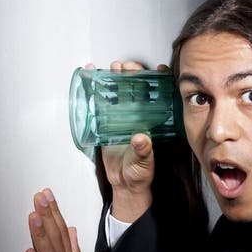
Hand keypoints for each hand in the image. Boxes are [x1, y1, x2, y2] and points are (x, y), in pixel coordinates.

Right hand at [86, 60, 168, 221]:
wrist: (123, 184)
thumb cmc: (139, 173)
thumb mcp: (143, 164)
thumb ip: (143, 152)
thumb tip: (141, 139)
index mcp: (151, 123)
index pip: (158, 98)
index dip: (159, 82)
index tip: (159, 70)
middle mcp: (137, 117)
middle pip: (136, 89)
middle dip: (132, 74)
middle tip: (127, 67)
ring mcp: (121, 118)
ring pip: (119, 92)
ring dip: (115, 77)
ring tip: (112, 67)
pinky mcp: (105, 123)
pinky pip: (101, 104)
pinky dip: (95, 89)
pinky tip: (91, 75)